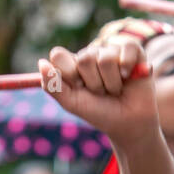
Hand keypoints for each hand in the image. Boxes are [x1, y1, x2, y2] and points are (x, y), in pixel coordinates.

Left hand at [38, 40, 155, 148]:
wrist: (128, 124)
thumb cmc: (100, 113)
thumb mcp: (73, 103)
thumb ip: (54, 86)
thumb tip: (41, 63)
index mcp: (73, 65)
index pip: (58, 55)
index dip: (69, 74)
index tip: (78, 88)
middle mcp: (91, 54)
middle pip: (84, 59)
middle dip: (94, 83)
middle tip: (101, 93)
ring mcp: (111, 50)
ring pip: (105, 59)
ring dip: (112, 83)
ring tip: (116, 89)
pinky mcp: (132, 49)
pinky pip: (126, 49)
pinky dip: (127, 68)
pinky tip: (129, 77)